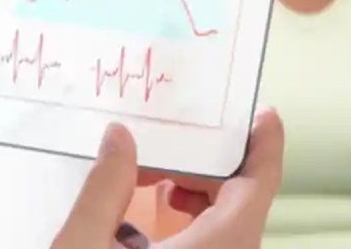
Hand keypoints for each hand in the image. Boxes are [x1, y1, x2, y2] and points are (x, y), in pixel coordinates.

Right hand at [50, 109, 283, 248]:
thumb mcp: (85, 245)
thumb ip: (104, 188)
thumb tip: (118, 137)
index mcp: (218, 248)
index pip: (259, 185)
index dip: (265, 145)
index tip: (263, 114)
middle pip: (239, 202)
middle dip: (207, 167)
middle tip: (171, 145)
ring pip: (224, 227)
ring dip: (195, 197)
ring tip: (151, 180)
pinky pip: (206, 248)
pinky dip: (186, 228)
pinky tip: (137, 227)